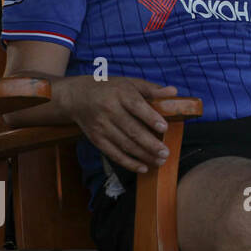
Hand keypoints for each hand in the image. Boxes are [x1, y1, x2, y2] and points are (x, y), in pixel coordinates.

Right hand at [54, 75, 178, 173]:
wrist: (76, 97)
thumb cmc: (110, 88)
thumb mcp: (129, 83)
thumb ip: (152, 89)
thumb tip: (174, 92)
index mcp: (120, 93)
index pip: (136, 106)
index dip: (150, 118)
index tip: (164, 128)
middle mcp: (109, 110)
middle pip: (131, 129)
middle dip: (150, 143)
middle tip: (166, 152)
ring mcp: (101, 126)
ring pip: (124, 144)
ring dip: (143, 155)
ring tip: (160, 161)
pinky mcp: (96, 139)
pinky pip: (113, 153)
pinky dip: (128, 163)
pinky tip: (143, 168)